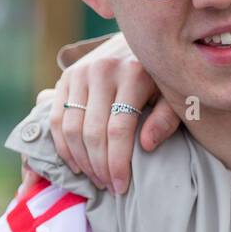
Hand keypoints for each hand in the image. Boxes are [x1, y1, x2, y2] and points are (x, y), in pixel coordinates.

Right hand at [45, 50, 179, 194]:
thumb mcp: (173, 97)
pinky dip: (63, 146)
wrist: (143, 43)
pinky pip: (57, 118)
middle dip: (99, 166)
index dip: (118, 163)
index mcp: (134, 73)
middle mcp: (104, 69)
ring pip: (71, 128)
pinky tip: (77, 164)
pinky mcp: (67, 76)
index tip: (121, 187)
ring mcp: (81, 71)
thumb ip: (165, 120)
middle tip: (108, 187)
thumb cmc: (162, 80)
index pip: (119, 129)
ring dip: (81, 160)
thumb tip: (146, 145)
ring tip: (95, 179)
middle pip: (93, 132)